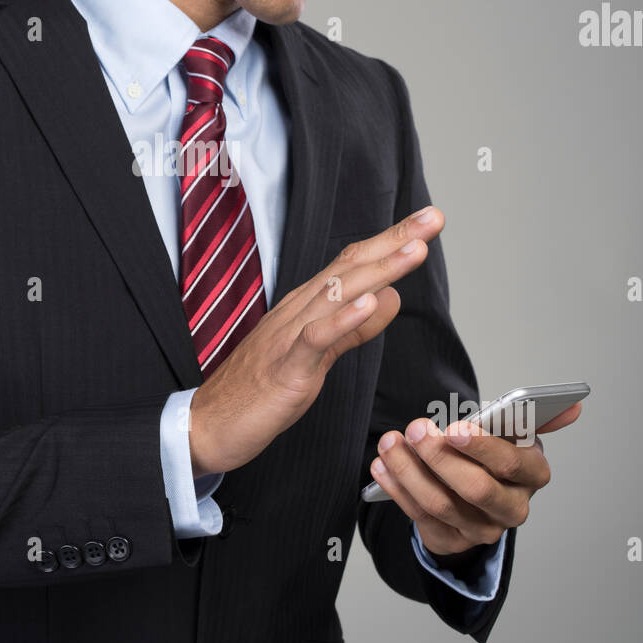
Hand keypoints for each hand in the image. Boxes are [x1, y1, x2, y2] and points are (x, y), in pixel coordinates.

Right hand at [187, 206, 445, 476]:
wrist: (210, 424)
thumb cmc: (258, 391)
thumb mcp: (317, 357)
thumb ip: (353, 329)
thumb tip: (390, 300)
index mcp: (306, 307)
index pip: (353, 265)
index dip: (390, 242)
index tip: (426, 223)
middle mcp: (298, 311)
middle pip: (350, 268)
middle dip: (394, 241)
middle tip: (432, 218)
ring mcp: (289, 336)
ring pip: (338, 294)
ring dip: (379, 270)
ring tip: (414, 249)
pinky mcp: (285, 367)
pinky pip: (316, 339)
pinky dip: (343, 319)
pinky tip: (371, 304)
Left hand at [367, 402, 582, 557]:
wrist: (475, 496)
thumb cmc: (492, 455)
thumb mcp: (513, 435)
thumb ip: (534, 417)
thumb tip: (573, 405)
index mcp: (533, 476)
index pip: (510, 464)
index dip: (482, 447)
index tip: (454, 427)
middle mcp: (511, 509)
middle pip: (475, 488)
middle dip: (440, 457)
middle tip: (415, 429)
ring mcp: (481, 530)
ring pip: (441, 503)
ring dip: (409, 470)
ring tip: (389, 442)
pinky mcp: (450, 541)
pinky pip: (418, 516)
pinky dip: (397, 488)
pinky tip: (382, 465)